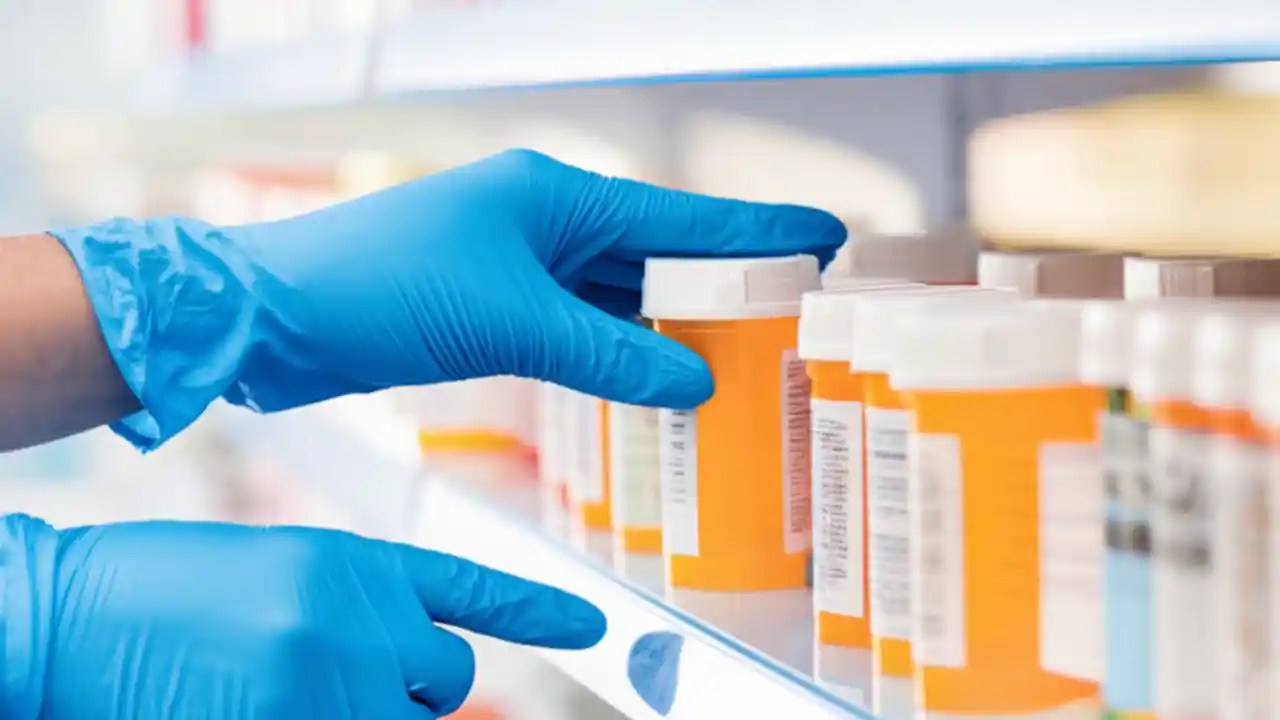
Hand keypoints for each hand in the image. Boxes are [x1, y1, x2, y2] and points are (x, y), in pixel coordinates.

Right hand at [1, 514, 604, 719]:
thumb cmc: (161, 596)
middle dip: (404, 692)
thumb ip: (359, 613)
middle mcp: (361, 617)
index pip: (473, 588)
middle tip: (325, 677)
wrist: (64, 614)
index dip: (538, 611)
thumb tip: (422, 674)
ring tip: (277, 682)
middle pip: (446, 682)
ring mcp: (332, 680)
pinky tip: (262, 698)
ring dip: (363, 715)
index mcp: (356, 561)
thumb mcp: (280, 577)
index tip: (594, 627)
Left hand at [229, 149, 842, 410]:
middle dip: (723, 280)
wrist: (271, 316)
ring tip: (737, 346)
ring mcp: (514, 260)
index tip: (826, 234)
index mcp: (552, 196)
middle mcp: (541, 219)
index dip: (759, 230)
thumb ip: (608, 356)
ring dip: (669, 320)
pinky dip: (617, 348)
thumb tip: (695, 382)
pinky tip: (650, 371)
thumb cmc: (378, 290)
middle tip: (793, 305)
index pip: (681, 216)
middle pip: (657, 251)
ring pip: (617, 291)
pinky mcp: (488, 304)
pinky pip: (577, 324)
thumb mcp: (508, 323)